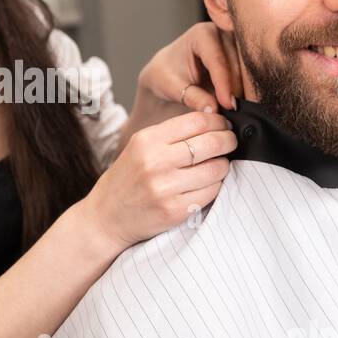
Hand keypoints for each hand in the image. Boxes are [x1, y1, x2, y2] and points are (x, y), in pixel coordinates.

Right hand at [79, 109, 236, 251]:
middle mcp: (156, 162)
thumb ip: (171, 135)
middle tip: (230, 143)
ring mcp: (166, 188)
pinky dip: (215, 186)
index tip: (224, 126)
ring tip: (217, 165)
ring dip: (223, 166)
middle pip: (211, 143)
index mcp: (147, 140)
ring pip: (216, 169)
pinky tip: (208, 184)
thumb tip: (213, 123)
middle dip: (228, 141)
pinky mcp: (175, 210)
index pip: (197, 121)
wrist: (107, 216)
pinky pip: (211, 192)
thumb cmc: (127, 179)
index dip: (218, 121)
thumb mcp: (139, 147)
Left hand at [139, 21, 243, 113]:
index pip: (218, 60)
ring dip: (242, 89)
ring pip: (247, 68)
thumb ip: (194, 98)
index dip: (224, 85)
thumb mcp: (173, 88)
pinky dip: (244, 87)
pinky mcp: (241, 52)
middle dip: (235, 89)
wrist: (167, 71)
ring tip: (231, 107)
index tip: (228, 105)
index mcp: (201, 34)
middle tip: (231, 110)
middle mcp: (221, 31)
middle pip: (237, 63)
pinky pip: (250, 72)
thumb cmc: (166, 75)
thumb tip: (214, 109)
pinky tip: (236, 100)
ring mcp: (234, 40)